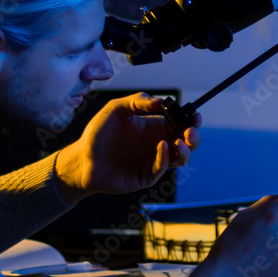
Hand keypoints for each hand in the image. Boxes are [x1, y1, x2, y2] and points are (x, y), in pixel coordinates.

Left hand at [54, 92, 200, 202]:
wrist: (83, 159)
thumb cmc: (98, 133)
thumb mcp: (116, 109)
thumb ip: (137, 100)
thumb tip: (160, 101)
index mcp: (154, 126)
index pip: (180, 123)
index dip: (191, 120)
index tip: (194, 116)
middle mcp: (157, 144)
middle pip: (187, 142)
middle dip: (194, 137)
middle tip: (190, 132)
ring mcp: (153, 161)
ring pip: (180, 159)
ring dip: (185, 151)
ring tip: (179, 143)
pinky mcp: (146, 176)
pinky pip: (161, 168)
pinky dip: (165, 158)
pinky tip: (161, 147)